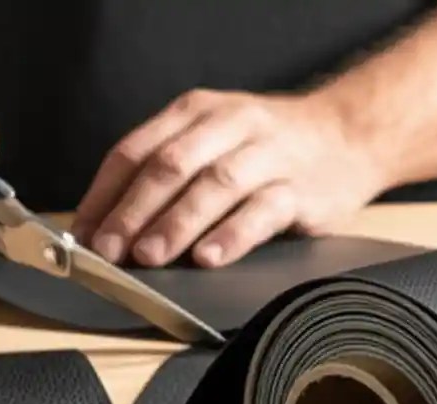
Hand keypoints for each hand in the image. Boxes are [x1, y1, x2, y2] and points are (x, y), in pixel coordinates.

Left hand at [72, 89, 384, 268]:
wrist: (350, 135)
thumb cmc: (272, 147)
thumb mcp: (216, 139)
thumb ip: (169, 172)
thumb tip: (111, 227)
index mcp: (198, 112)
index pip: (137, 150)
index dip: (106, 194)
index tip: (85, 233)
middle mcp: (231, 126)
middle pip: (170, 166)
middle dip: (133, 211)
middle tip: (110, 249)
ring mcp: (268, 155)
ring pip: (213, 185)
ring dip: (176, 223)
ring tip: (151, 256)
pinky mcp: (301, 189)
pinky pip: (263, 211)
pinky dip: (232, 234)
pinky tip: (209, 257)